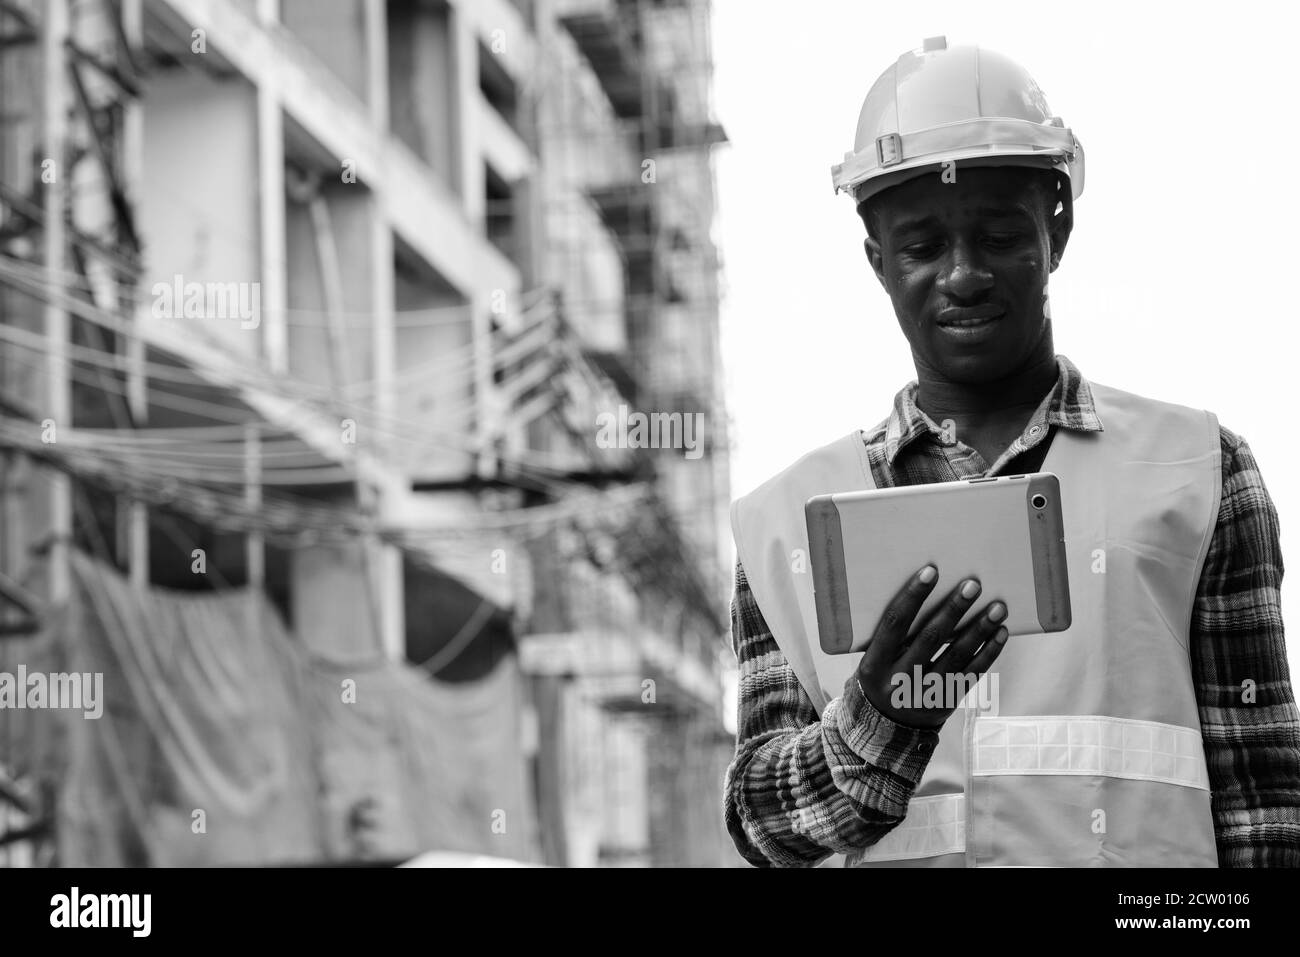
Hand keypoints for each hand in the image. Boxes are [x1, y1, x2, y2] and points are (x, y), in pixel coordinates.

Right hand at [853, 565, 1007, 729]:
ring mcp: (924, 694)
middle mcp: (899, 680)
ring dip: (979, 629)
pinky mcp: (946, 703)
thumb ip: (893, 635)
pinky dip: (988, 653)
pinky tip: (1000, 633)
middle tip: (973, 585)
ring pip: (956, 657)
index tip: (931, 571)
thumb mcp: (874, 659)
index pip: (894, 623)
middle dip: (953, 609)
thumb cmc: (881, 676)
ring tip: (998, 608)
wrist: (884, 726)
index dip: (913, 596)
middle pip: (930, 638)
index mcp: (875, 663)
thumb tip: (928, 593)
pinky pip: (971, 675)